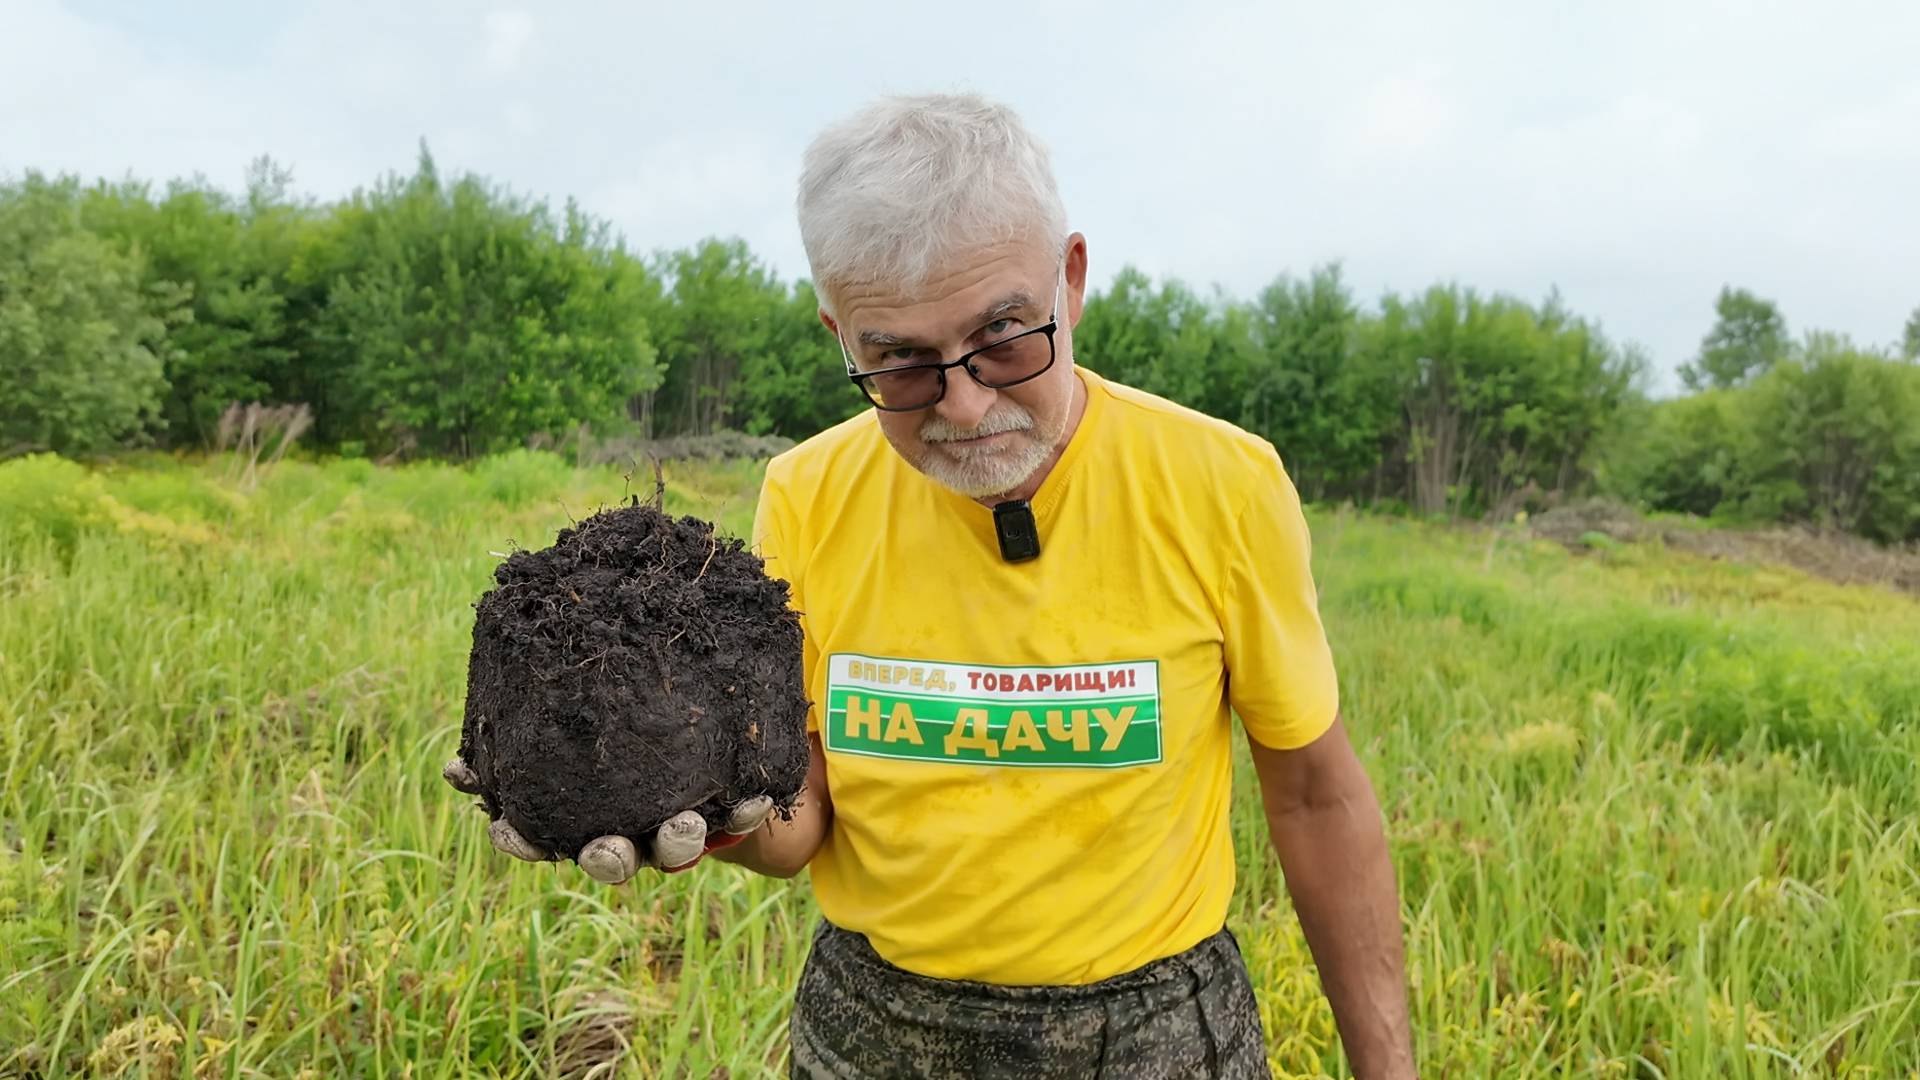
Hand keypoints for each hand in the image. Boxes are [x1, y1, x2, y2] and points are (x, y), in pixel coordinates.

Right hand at [442, 757, 775, 883]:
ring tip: (685, 824)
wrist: (704, 742)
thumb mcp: (573, 728)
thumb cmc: (622, 729)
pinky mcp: (728, 815)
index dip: (524, 842)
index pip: (543, 837)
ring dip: (677, 840)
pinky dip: (747, 811)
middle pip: (610, 859)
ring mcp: (675, 828)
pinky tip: (758, 799)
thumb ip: (526, 738)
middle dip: (606, 857)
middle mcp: (627, 831)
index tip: (508, 831)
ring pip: (673, 849)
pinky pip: (740, 818)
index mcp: (582, 812)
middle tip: (608, 847)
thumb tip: (451, 771)